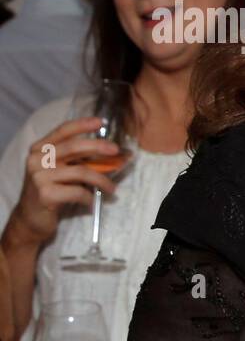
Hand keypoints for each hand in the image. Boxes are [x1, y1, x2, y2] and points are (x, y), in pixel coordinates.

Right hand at [8, 117, 130, 245]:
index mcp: (39, 150)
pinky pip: (78, 192)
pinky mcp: (45, 194)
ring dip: (102, 180)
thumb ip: (77, 160)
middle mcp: (36, 159)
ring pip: (81, 172)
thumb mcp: (60, 171)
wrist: (31, 219)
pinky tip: (91, 202)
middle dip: (98, 147)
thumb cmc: (51, 192)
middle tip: (117, 151)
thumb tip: (112, 153)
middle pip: (73, 147)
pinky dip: (89, 197)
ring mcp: (39, 176)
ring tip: (112, 189)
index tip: (101, 122)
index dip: (82, 125)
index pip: (62, 131)